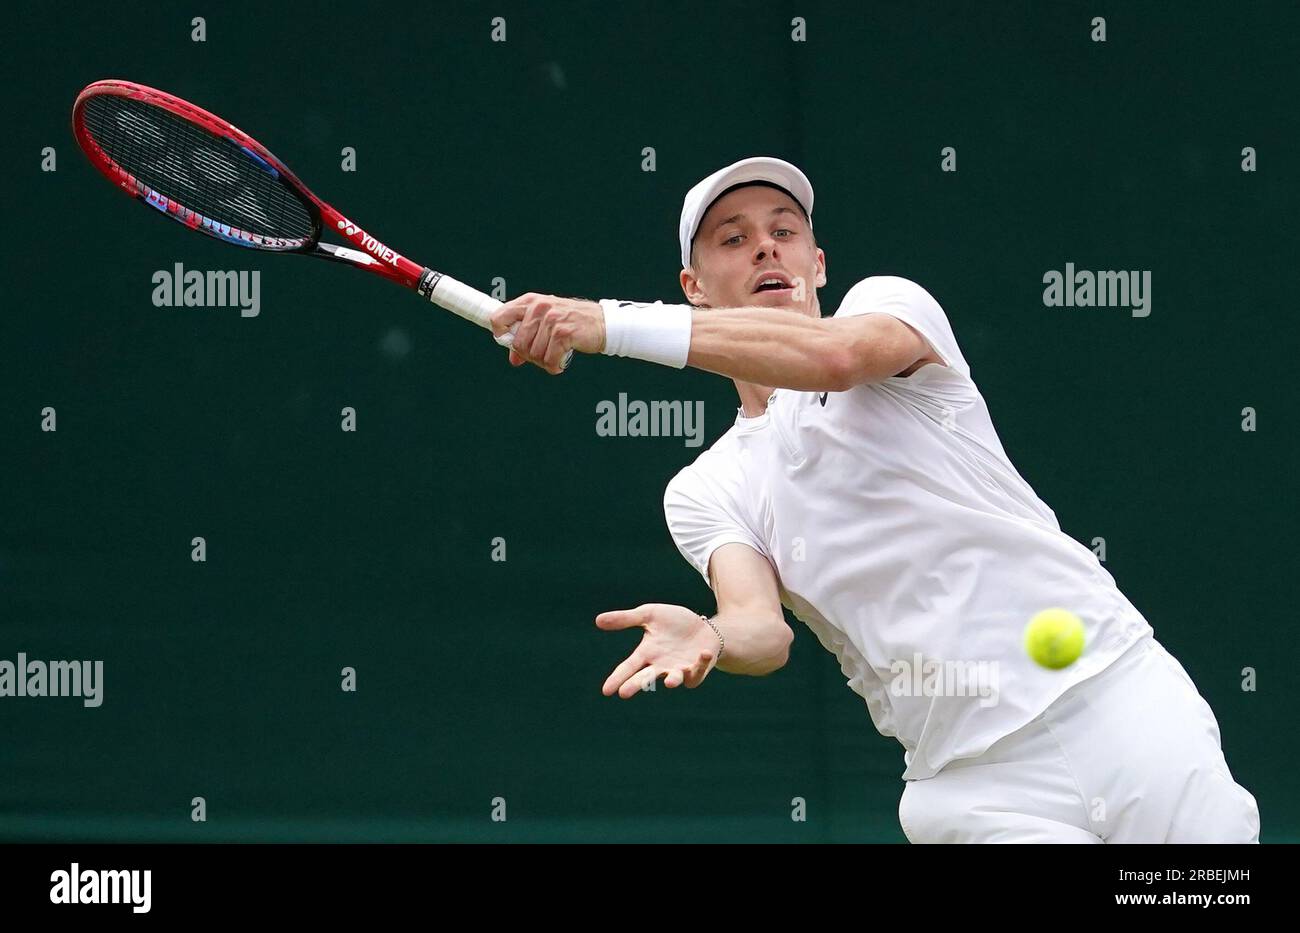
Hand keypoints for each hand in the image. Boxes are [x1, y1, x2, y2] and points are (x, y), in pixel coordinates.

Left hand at [489, 293, 605, 374]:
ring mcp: (551, 320)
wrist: (603, 323)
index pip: (499, 317)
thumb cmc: (574, 322)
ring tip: (555, 356)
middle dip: (529, 355)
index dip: (501, 334)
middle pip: (518, 343)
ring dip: (544, 362)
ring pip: (534, 354)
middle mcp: (539, 308)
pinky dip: (554, 366)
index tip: (511, 344)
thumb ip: (527, 336)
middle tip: (543, 355)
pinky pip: (549, 359)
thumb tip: (514, 358)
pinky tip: (561, 362)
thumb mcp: (546, 322)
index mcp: (530, 302)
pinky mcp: (563, 333)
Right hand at [597, 603, 720, 697]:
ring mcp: (679, 670)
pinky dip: (701, 663)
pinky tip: (702, 654)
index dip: (617, 678)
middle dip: (636, 685)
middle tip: (624, 693)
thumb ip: (625, 619)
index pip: (628, 667)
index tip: (606, 690)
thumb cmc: (674, 623)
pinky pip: (699, 669)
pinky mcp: (698, 669)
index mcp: (647, 654)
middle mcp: (661, 666)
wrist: (702, 627)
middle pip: (645, 678)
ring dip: (673, 679)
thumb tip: (597, 620)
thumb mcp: (649, 614)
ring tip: (669, 681)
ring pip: (674, 679)